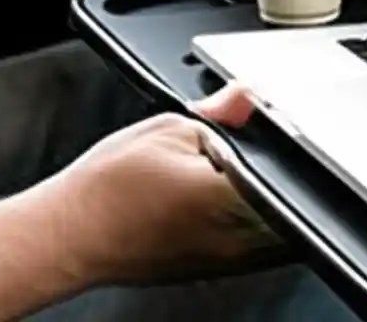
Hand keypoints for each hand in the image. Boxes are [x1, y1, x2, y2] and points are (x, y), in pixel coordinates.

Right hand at [45, 85, 283, 285]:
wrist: (71, 236)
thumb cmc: (105, 191)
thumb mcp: (166, 128)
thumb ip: (220, 113)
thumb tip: (247, 97)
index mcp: (230, 196)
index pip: (291, 169)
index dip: (290, 143)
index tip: (280, 128)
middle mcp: (240, 237)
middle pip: (295, 199)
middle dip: (284, 170)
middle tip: (258, 148)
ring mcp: (235, 261)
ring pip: (284, 224)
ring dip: (274, 196)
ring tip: (238, 174)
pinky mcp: (226, 270)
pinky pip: (264, 242)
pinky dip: (259, 217)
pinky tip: (230, 199)